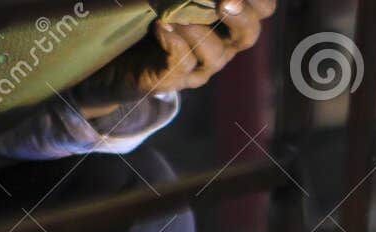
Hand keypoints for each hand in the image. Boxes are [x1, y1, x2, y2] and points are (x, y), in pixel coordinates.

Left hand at [76, 0, 276, 109]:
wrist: (112, 58)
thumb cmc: (145, 17)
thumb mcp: (171, 2)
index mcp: (228, 21)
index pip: (262, 8)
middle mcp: (222, 46)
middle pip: (249, 34)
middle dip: (240, 14)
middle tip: (223, 1)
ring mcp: (200, 67)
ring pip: (215, 52)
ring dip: (195, 26)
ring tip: (172, 12)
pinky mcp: (174, 79)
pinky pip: (183, 62)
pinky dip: (173, 40)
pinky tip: (160, 25)